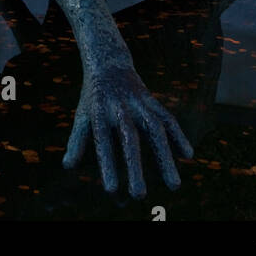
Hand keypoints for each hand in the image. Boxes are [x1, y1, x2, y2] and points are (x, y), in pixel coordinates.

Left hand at [63, 63, 191, 198]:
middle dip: (135, 166)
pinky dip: (178, 135)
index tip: (111, 190)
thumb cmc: (94, 96)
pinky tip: (188, 156)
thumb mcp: (82, 114)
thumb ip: (77, 140)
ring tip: (174, 185)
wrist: (108, 59)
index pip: (102, 141)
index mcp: (99, 111)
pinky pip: (167, 117)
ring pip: (154, 128)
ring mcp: (138, 102)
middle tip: (139, 196)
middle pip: (129, 138)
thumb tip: (68, 166)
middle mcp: (119, 107)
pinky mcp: (151, 100)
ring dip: (164, 157)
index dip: (107, 165)